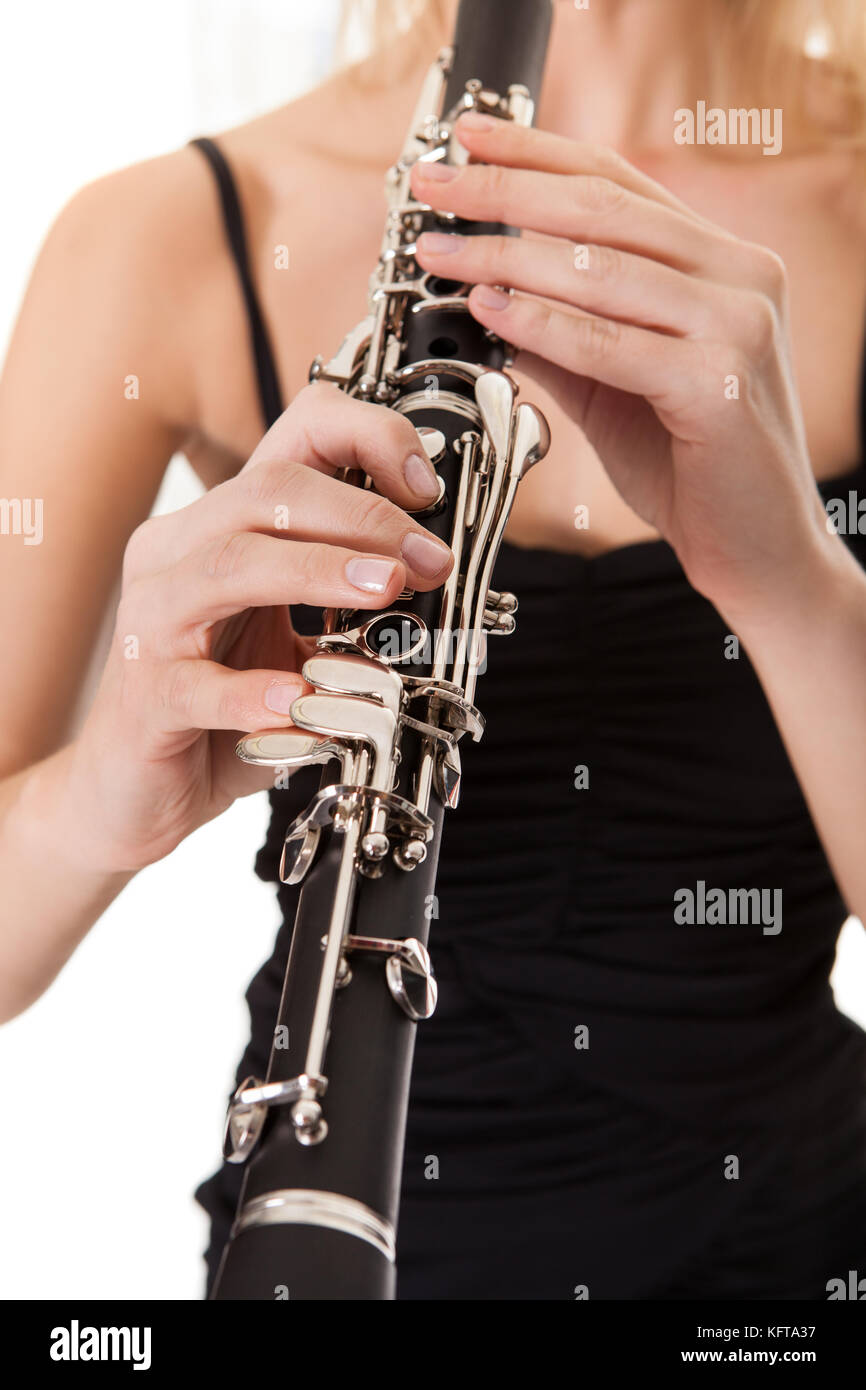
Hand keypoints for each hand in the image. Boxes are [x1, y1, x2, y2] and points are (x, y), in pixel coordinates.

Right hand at [69, 384, 452, 871]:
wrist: (136, 790)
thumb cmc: (222, 707)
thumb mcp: (296, 641)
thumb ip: (351, 607)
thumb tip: (438, 584)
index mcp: (219, 528)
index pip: (291, 439)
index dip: (365, 440)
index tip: (427, 488)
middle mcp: (177, 556)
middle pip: (267, 490)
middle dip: (362, 516)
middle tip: (427, 560)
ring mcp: (153, 623)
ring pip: (230, 564)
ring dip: (317, 570)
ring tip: (385, 590)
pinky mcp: (147, 698)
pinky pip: (197, 684)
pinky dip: (253, 690)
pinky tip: (298, 700)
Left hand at [412, 111, 835, 626]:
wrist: (756, 548)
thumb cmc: (691, 466)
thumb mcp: (613, 385)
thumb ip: (563, 332)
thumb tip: (488, 286)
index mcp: (722, 262)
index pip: (618, 183)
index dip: (536, 154)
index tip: (467, 140)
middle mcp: (741, 276)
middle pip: (603, 212)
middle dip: (505, 192)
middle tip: (433, 185)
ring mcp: (738, 325)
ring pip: (603, 270)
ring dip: (507, 256)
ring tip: (441, 254)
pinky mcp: (722, 383)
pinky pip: (613, 344)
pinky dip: (544, 325)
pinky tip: (491, 309)